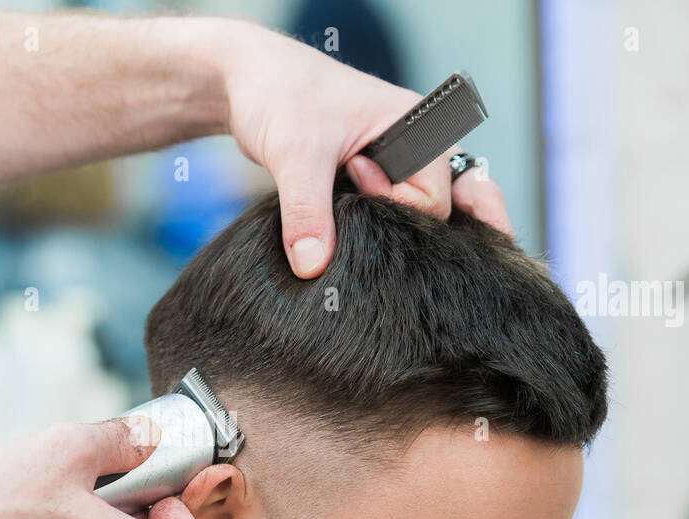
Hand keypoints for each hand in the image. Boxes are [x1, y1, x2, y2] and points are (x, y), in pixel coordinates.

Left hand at [218, 22, 513, 276]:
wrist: (248, 82)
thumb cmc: (279, 94)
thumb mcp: (295, 154)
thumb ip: (307, 212)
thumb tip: (311, 266)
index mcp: (417, 124)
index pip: (435, 197)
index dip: (396, 206)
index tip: (354, 177)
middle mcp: (415, 142)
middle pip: (441, 208)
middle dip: (416, 226)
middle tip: (369, 211)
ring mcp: (395, 160)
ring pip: (421, 211)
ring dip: (404, 229)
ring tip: (373, 235)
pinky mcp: (373, 175)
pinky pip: (393, 210)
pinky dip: (385, 226)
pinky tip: (369, 239)